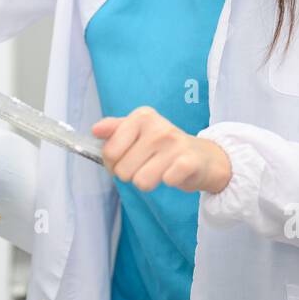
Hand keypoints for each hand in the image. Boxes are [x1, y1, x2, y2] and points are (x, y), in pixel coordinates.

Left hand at [91, 106, 231, 194]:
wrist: (203, 157)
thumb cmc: (163, 146)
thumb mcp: (138, 132)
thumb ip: (114, 129)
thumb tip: (95, 130)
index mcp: (142, 117)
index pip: (109, 152)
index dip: (113, 164)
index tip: (126, 159)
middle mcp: (158, 127)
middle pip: (123, 171)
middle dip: (132, 174)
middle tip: (147, 165)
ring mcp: (174, 143)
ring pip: (141, 181)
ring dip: (148, 182)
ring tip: (160, 170)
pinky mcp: (189, 161)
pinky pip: (165, 182)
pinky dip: (168, 182)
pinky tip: (174, 173)